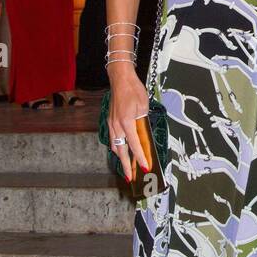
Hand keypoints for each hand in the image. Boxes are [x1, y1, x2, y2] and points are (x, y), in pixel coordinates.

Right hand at [106, 67, 150, 181]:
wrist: (120, 79)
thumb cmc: (134, 91)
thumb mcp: (143, 107)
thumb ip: (142, 123)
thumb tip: (144, 137)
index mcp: (126, 122)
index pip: (135, 145)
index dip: (141, 158)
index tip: (145, 168)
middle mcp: (117, 126)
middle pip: (121, 151)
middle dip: (126, 166)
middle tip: (131, 178)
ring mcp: (112, 124)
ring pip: (115, 146)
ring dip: (121, 158)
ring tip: (126, 169)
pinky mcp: (110, 121)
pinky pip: (113, 139)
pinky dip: (117, 148)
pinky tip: (121, 152)